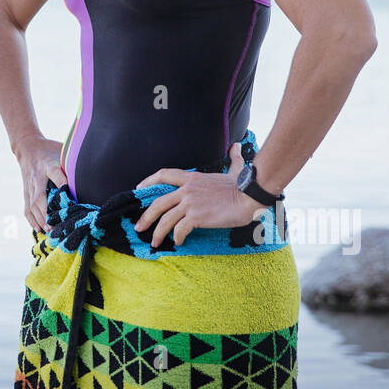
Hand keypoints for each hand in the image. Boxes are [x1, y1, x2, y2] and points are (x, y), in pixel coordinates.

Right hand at [16, 135, 67, 233]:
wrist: (27, 147)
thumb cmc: (49, 150)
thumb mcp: (61, 150)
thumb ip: (72, 160)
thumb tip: (91, 171)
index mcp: (48, 164)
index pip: (54, 173)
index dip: (61, 182)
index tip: (68, 193)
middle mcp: (37, 177)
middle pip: (40, 196)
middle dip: (47, 211)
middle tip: (56, 225)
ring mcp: (29, 186)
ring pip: (32, 205)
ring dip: (40, 219)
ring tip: (49, 230)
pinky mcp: (25, 192)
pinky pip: (27, 208)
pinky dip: (32, 220)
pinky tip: (39, 229)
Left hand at [133, 142, 268, 247]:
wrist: (249, 196)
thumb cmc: (242, 186)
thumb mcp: (233, 170)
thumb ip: (232, 159)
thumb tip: (236, 147)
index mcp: (192, 178)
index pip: (164, 174)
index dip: (148, 181)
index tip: (139, 189)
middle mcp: (187, 189)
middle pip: (158, 202)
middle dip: (146, 216)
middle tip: (139, 227)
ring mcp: (190, 203)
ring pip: (166, 219)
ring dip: (158, 232)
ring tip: (155, 242)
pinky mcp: (196, 216)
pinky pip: (180, 229)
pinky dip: (177, 237)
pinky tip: (179, 242)